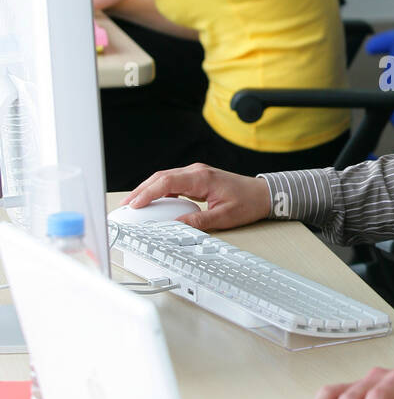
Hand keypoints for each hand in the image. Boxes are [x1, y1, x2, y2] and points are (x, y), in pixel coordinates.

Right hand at [124, 163, 271, 231]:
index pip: (167, 182)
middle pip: (161, 177)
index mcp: (202, 178)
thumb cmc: (248, 203)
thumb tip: (177, 226)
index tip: (135, 204)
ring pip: (165, 178)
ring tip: (134, 204)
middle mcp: (196, 171)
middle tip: (126, 206)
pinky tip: (153, 202)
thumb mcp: (224, 217)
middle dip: (141, 191)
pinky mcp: (197, 178)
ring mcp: (196, 173)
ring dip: (148, 190)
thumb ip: (199, 221)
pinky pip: (173, 182)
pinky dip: (160, 191)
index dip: (148, 193)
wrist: (262, 193)